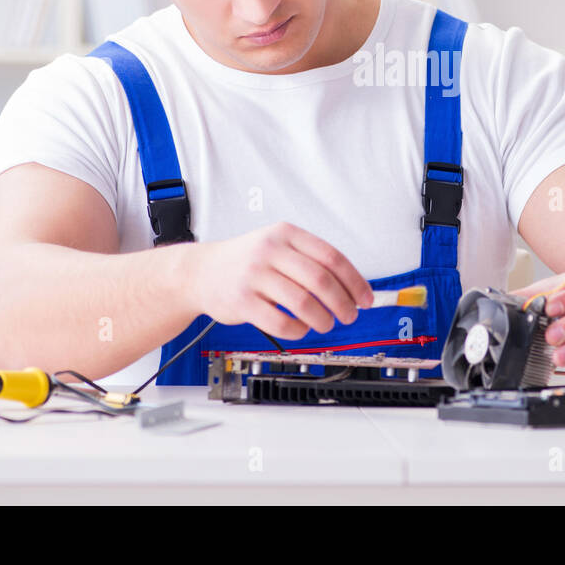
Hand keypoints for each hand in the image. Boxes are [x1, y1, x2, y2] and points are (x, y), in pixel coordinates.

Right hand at [183, 221, 373, 338]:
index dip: (354, 281)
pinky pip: (281, 322)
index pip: (332, 257)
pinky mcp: (243, 301)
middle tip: (350, 316)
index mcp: (286, 234)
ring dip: (323, 320)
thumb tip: (351, 288)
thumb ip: (309, 261)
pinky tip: (300, 329)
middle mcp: (270, 251)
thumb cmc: (245, 261)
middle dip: (343, 303)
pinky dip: (298, 330)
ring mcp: (255, 275)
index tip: (365, 299)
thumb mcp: (277, 246)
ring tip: (325, 324)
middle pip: (321, 280)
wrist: (199, 272)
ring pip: (304, 303)